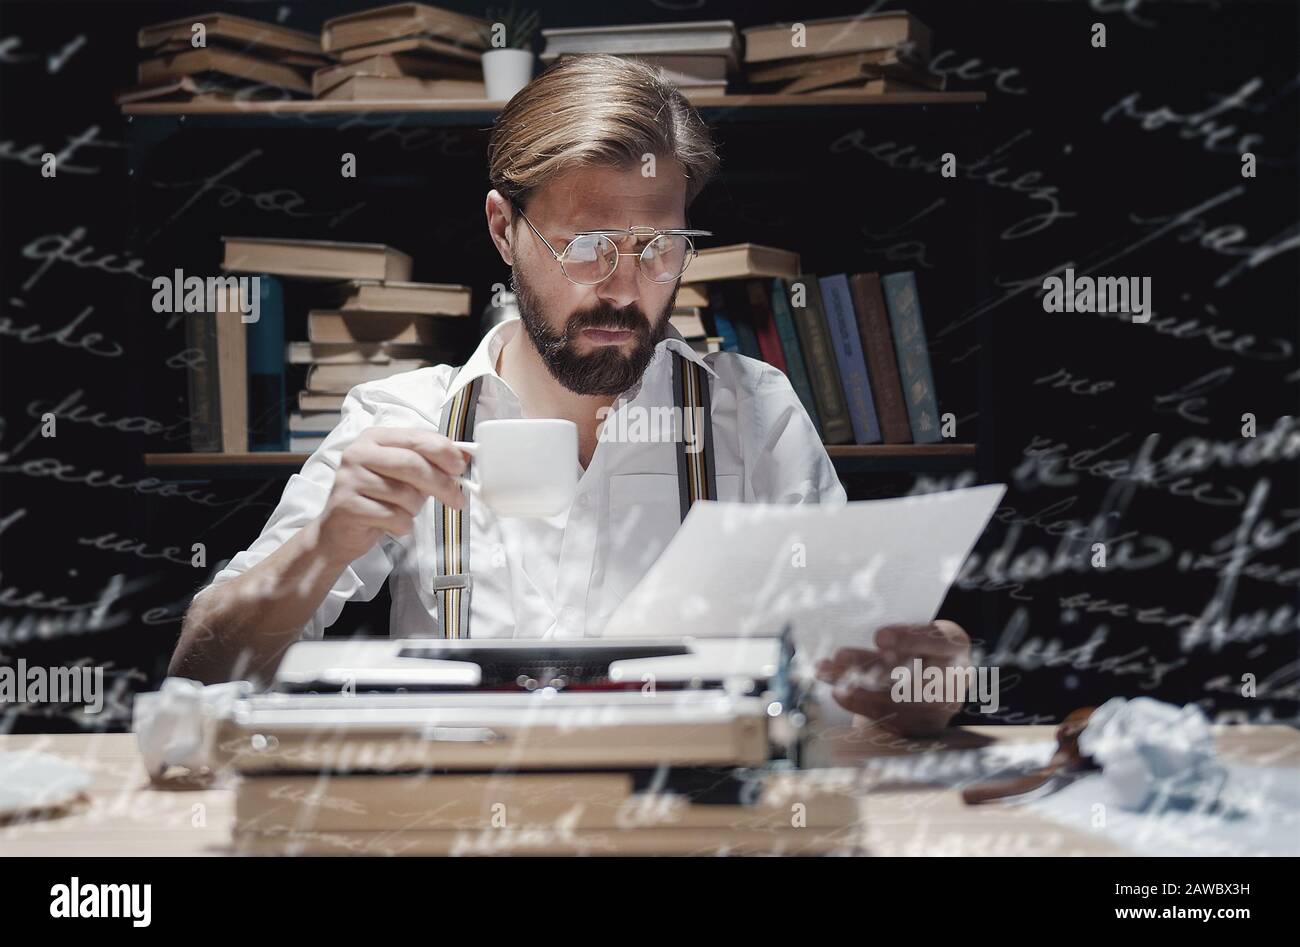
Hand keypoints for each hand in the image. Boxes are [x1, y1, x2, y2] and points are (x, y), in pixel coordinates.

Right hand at [315, 427, 470, 565]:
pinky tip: (392, 523)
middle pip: (412, 465)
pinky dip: (403, 524)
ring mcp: (349, 479)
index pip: (416, 438)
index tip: (461, 467)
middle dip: (441, 484)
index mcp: (374, 438)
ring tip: (405, 510)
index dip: (443, 452)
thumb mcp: (406, 476)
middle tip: (457, 499)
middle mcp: (358, 453)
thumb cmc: (378, 499)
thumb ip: (431, 463)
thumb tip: (465, 456)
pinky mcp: (347, 506)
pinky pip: (393, 516)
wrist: (340, 532)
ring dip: (415, 508)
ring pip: (404, 494)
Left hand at [815, 620, 971, 736]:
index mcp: (954, 647)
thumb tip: (867, 633)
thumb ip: (899, 637)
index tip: (879, 637)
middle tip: (841, 656)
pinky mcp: (919, 727)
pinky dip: (858, 703)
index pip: (936, 641)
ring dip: (858, 688)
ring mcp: (939, 708)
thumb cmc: (921, 649)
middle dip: (873, 667)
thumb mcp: (918, 635)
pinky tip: (836, 691)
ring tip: (829, 673)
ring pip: (895, 700)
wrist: (937, 683)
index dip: (909, 639)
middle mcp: (952, 679)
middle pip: (911, 673)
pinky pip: (888, 718)